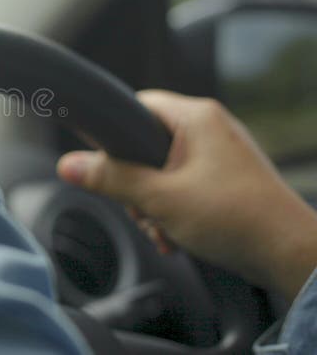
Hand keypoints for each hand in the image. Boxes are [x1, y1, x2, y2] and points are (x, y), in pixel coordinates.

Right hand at [57, 90, 316, 301]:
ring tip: (164, 227)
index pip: (136, 104)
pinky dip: (173, 209)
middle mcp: (209, 128)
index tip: (99, 157)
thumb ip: (111, 178)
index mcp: (196, 118)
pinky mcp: (225, 178)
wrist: (291, 255)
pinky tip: (176, 234)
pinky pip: (183, 184)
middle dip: (135, 183)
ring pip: (161, 169)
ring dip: (153, 203)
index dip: (113, 132)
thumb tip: (69, 164)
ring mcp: (219, 153)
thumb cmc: (238, 220)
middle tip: (142, 207)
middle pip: (144, 143)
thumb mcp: (160, 199)